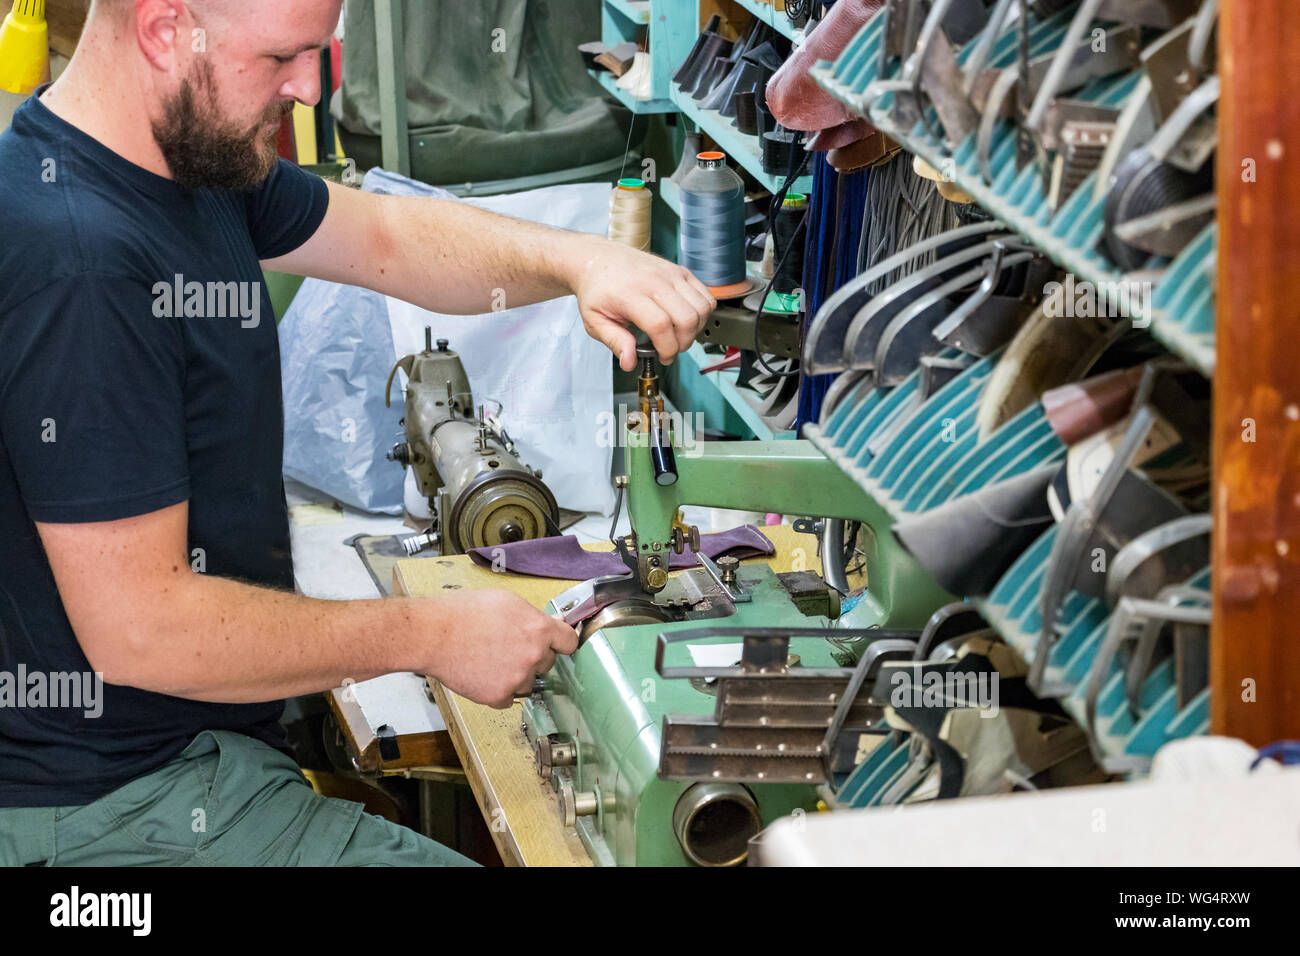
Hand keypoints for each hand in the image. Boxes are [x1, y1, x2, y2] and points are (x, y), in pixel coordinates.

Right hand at [422, 590, 578, 708]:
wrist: (434, 634)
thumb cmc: (463, 614)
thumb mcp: (506, 602)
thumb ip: (532, 617)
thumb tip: (547, 624)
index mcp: (539, 629)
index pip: (569, 642)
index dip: (561, 643)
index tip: (557, 646)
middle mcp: (533, 655)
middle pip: (547, 663)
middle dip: (532, 657)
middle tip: (507, 648)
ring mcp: (518, 678)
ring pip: (527, 682)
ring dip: (515, 676)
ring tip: (490, 660)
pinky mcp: (499, 695)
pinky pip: (509, 698)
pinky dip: (498, 691)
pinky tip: (483, 675)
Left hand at [569, 237, 716, 370]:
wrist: (598, 260)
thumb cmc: (597, 289)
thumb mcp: (595, 321)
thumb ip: (614, 342)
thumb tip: (629, 361)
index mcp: (631, 294)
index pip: (661, 326)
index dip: (666, 348)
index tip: (662, 357)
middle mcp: (654, 281)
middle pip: (686, 318)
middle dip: (683, 343)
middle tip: (671, 348)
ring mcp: (670, 274)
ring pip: (701, 307)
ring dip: (695, 329)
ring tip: (679, 335)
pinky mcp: (680, 271)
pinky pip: (706, 295)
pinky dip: (702, 312)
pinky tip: (686, 319)